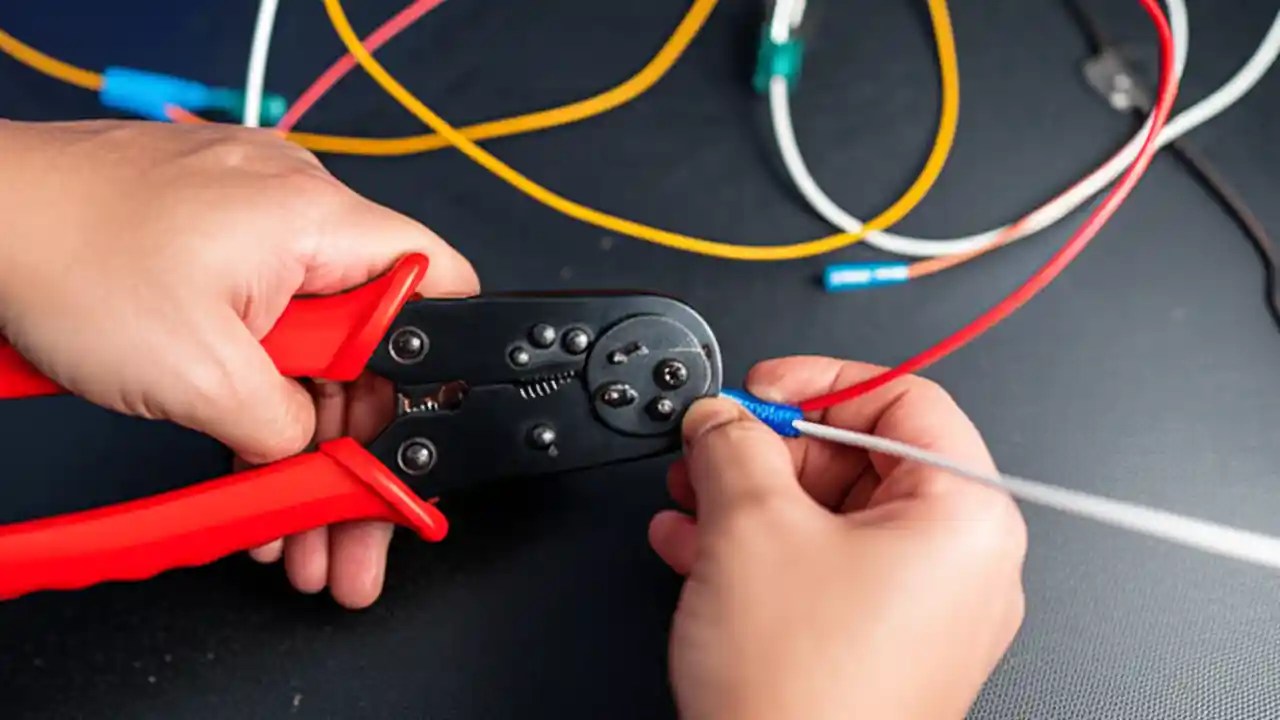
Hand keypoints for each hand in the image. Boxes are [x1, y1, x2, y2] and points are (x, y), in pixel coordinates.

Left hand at [0, 119, 478, 607]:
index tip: (422, 444)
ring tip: (297, 532)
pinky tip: (252, 472)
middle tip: (353, 532)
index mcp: (318, 220)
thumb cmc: (64, 259)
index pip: (438, 285)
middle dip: (360, 447)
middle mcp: (299, 214)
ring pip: (315, 352)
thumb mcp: (197, 375)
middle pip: (371, 345)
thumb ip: (288, 426)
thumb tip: (318, 450)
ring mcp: (254, 233)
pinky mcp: (214, 252)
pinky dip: (262, 400)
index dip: (441, 371)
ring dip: (306, 440)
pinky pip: (266, 334)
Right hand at [650, 357, 1026, 719]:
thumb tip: (722, 416)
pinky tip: (694, 548)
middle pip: (862, 458)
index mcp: (966, 518)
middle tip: (712, 445)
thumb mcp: (751, 528)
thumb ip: (733, 444)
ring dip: (750, 497)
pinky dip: (759, 550)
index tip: (760, 388)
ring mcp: (920, 613)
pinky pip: (821, 570)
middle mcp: (960, 565)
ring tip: (690, 497)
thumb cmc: (805, 695)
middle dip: (770, 447)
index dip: (821, 380)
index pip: (905, 399)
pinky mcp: (877, 648)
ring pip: (831, 517)